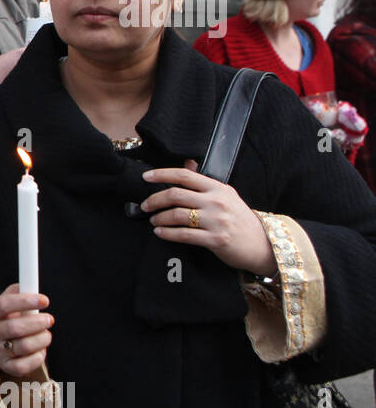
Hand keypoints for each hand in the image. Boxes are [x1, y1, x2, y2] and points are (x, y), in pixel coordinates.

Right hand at [0, 284, 52, 378]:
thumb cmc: (9, 316)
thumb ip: (20, 290)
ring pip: (23, 346)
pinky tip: (40, 350)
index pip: (4, 304)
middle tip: (50, 319)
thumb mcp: (9, 299)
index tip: (45, 300)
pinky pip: (24, 366)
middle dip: (38, 323)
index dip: (26, 301)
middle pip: (15, 328)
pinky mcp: (5, 366)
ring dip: (42, 339)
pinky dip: (38, 357)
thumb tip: (31, 284)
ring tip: (46, 334)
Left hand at [140, 159, 275, 275]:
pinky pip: (184, 235)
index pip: (185, 175)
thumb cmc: (240, 219)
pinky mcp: (216, 240)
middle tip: (145, 205)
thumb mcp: (226, 195)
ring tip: (153, 220)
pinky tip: (160, 232)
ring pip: (177, 215)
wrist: (263, 243)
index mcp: (218, 188)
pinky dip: (167, 233)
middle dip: (154, 200)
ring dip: (159, 217)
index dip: (162, 174)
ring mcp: (217, 221)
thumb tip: (187, 164)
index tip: (146, 177)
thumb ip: (204, 182)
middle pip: (176, 195)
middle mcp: (216, 202)